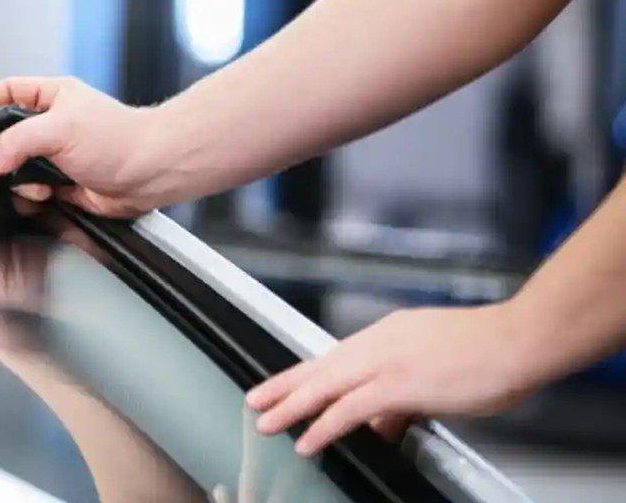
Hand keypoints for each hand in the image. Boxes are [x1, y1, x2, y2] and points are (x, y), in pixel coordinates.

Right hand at [0, 76, 164, 217]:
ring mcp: (57, 155)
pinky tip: (46, 195)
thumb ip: (17, 140)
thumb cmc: (120, 140)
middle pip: (6, 136)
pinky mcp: (63, 182)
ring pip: (16, 167)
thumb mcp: (59, 129)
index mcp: (52, 97)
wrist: (151, 174)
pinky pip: (32, 190)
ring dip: (18, 179)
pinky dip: (32, 196)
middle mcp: (52, 125)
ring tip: (33, 182)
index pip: (5, 93)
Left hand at [245, 304, 539, 456]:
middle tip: (255, 399)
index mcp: (387, 334)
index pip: (333, 356)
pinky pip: (350, 407)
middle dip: (283, 385)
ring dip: (292, 406)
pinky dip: (324, 424)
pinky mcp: (399, 382)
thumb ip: (403, 397)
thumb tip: (384, 423)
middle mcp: (379, 342)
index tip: (280, 384)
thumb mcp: (434, 371)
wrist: (519, 338)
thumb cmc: (489, 352)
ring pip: (325, 384)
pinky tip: (308, 439)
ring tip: (267, 421)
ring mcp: (386, 361)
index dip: (303, 373)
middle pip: (319, 366)